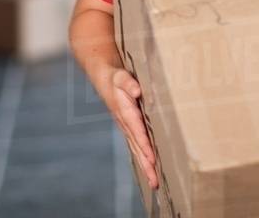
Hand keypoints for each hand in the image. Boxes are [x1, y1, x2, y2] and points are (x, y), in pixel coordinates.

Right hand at [101, 66, 157, 188]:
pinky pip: (136, 145)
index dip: (144, 145)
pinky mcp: (128, 128)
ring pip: (136, 149)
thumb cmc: (116, 77)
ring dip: (145, 166)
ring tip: (153, 182)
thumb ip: (128, 83)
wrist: (104, 78)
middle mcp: (125, 123)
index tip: (152, 159)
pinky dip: (142, 158)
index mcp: (125, 112)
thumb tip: (137, 91)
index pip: (137, 131)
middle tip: (154, 182)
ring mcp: (126, 127)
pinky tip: (149, 168)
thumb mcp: (121, 76)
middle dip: (146, 165)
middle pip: (137, 147)